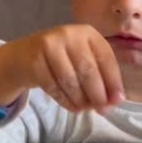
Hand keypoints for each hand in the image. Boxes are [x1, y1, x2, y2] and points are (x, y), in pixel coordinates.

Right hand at [5, 24, 125, 113]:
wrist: (23, 56)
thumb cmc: (62, 59)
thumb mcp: (83, 59)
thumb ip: (100, 75)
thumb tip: (116, 99)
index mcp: (87, 32)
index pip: (106, 58)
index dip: (113, 81)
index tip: (118, 100)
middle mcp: (69, 34)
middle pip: (88, 70)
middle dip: (98, 94)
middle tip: (102, 110)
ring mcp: (49, 46)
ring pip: (70, 81)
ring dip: (81, 100)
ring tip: (85, 109)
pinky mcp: (34, 61)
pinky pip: (54, 87)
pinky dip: (65, 101)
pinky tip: (72, 107)